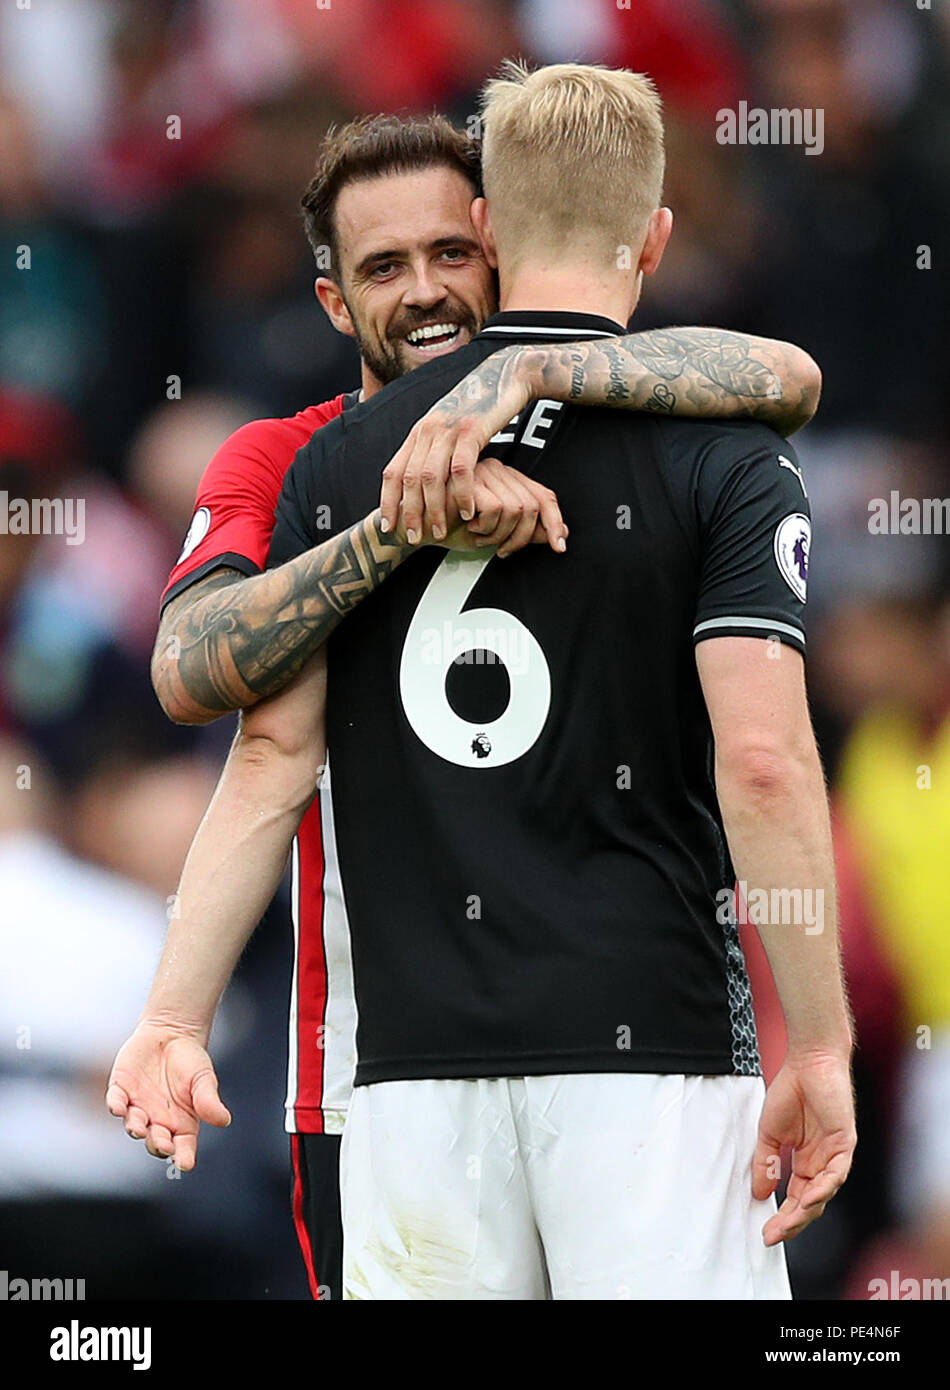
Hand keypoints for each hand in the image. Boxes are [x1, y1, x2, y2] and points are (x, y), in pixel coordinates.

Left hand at [106, 1021, 230, 1170]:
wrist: (171, 1034)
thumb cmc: (191, 1061)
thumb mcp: (204, 1079)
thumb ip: (209, 1100)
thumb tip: (224, 1121)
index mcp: (181, 1124)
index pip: (183, 1147)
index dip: (183, 1157)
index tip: (184, 1163)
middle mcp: (158, 1122)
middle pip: (156, 1142)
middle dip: (158, 1145)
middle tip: (163, 1144)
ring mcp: (137, 1107)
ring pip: (134, 1125)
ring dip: (136, 1128)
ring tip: (140, 1128)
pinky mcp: (120, 1090)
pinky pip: (116, 1102)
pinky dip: (116, 1106)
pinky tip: (119, 1107)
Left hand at [379, 345, 547, 541]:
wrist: (506, 375)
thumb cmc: (481, 409)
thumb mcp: (451, 430)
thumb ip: (436, 452)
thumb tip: (423, 483)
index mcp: (419, 432)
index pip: (393, 471)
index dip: (388, 502)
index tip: (388, 527)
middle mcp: (428, 429)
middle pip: (409, 479)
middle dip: (409, 513)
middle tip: (413, 539)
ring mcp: (449, 429)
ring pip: (431, 477)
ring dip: (434, 510)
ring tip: (439, 533)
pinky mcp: (472, 430)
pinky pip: (461, 469)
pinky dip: (462, 494)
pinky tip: (468, 513)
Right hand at [391, 457, 565, 558]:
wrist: (411, 529)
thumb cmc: (449, 529)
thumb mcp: (495, 534)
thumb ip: (526, 533)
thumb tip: (561, 538)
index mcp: (505, 478)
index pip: (545, 496)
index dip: (555, 523)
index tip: (559, 546)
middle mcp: (497, 468)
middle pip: (535, 505)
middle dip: (521, 538)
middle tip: (500, 550)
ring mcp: (481, 470)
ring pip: (518, 508)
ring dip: (499, 535)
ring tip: (478, 538)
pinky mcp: (467, 479)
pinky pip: (497, 509)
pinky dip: (485, 529)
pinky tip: (467, 530)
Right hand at [752, 1050, 855, 1245]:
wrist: (807, 1063)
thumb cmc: (790, 1091)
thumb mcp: (769, 1134)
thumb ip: (766, 1163)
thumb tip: (759, 1193)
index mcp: (805, 1161)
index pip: (796, 1197)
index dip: (782, 1216)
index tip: (765, 1231)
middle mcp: (822, 1163)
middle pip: (810, 1203)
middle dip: (792, 1222)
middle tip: (773, 1234)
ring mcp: (835, 1155)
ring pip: (824, 1194)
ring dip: (806, 1210)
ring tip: (787, 1222)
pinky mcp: (845, 1144)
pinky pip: (837, 1174)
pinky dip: (823, 1188)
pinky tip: (808, 1197)